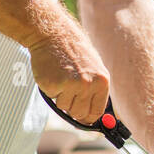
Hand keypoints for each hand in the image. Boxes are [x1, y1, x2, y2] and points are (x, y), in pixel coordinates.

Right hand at [28, 0, 109, 124]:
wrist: (54, 35)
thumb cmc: (73, 52)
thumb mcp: (93, 69)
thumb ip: (95, 91)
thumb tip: (93, 117)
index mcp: (102, 81)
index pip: (96, 111)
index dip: (87, 117)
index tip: (82, 118)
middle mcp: (89, 84)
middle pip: (79, 113)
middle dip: (72, 106)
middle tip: (67, 90)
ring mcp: (72, 85)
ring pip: (64, 108)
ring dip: (60, 97)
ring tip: (61, 78)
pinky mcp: (55, 84)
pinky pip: (52, 99)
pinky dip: (50, 90)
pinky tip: (53, 75)